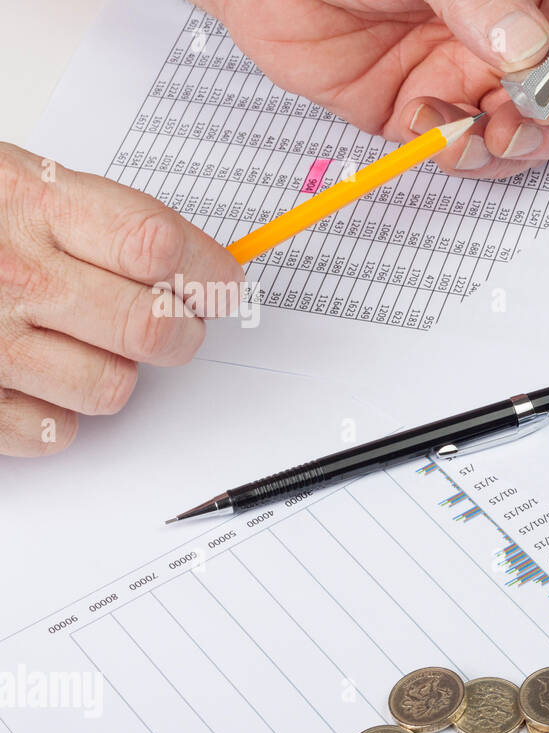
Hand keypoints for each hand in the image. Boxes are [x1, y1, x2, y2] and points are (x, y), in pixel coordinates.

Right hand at [0, 144, 242, 456]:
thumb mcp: (9, 176)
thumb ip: (94, 216)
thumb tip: (187, 259)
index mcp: (29, 202)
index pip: (158, 245)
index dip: (209, 272)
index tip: (221, 284)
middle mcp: (12, 273)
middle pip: (155, 328)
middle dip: (179, 331)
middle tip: (170, 323)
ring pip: (114, 389)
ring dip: (112, 374)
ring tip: (77, 344)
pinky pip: (54, 434)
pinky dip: (56, 416)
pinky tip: (33, 379)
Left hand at [202, 0, 548, 179]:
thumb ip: (485, 6)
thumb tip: (533, 53)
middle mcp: (500, 35)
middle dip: (545, 129)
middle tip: (511, 134)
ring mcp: (461, 74)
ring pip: (514, 135)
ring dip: (499, 151)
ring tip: (463, 140)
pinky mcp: (419, 111)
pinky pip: (457, 149)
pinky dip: (452, 153)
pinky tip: (424, 123)